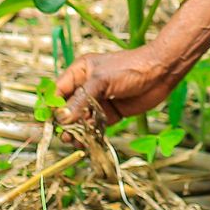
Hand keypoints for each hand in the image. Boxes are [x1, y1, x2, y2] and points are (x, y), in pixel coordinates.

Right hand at [54, 47, 178, 129]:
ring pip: (81, 119)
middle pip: (68, 108)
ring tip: (76, 141)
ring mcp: (98, 100)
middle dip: (65, 122)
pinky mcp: (110, 113)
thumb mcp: (102, 81)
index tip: (48, 123)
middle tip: (65, 135)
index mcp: (80, 72)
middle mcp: (86, 87)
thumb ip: (81, 100)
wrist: (161, 73)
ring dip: (78, 131)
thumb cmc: (131, 68)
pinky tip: (89, 141)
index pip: (58, 91)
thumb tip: (62, 119)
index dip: (52, 107)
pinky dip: (91, 134)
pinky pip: (95, 126)